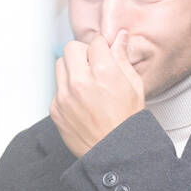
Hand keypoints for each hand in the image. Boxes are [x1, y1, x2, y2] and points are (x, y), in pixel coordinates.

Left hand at [50, 33, 147, 157]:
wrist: (114, 154)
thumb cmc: (127, 123)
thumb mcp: (134, 86)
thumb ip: (122, 58)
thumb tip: (119, 37)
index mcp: (103, 73)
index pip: (95, 42)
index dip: (102, 47)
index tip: (105, 55)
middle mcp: (80, 82)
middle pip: (71, 48)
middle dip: (83, 53)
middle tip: (93, 66)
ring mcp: (64, 96)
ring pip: (60, 65)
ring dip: (72, 69)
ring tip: (87, 84)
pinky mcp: (55, 109)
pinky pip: (57, 88)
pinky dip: (67, 90)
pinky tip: (81, 102)